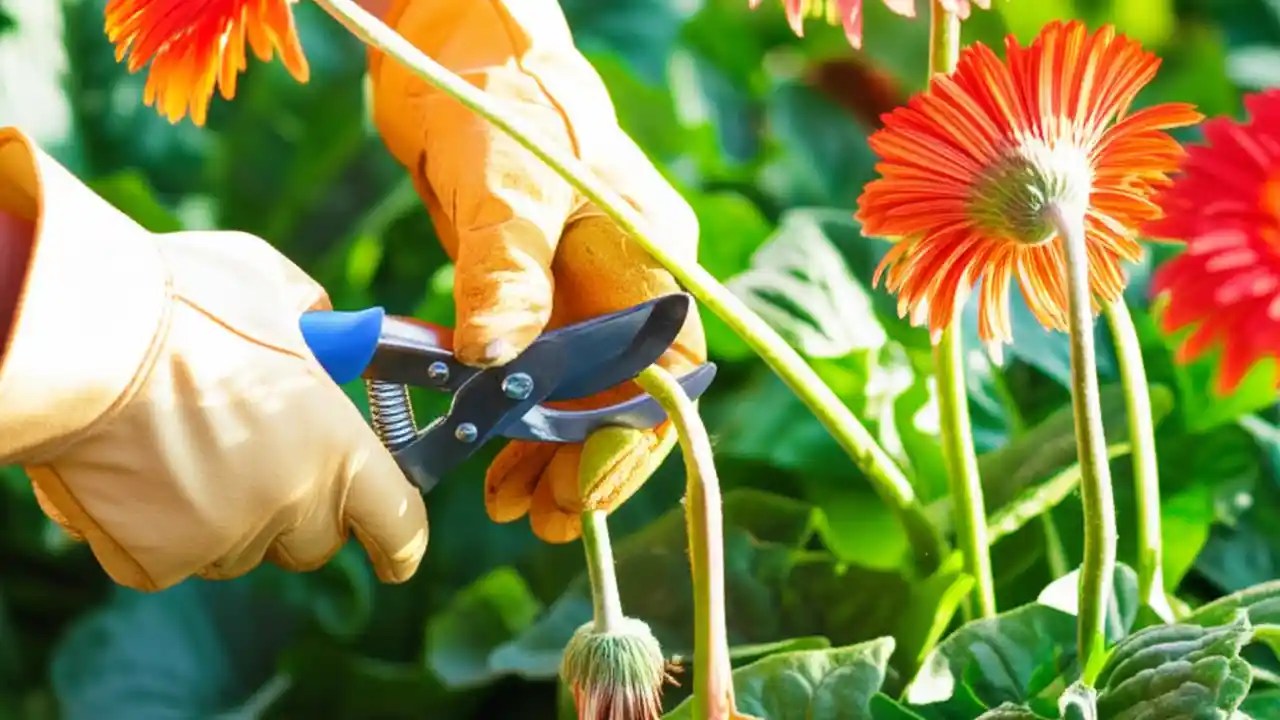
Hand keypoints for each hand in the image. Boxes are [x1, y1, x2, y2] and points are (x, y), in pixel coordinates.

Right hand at [0, 128, 427, 590]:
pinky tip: (138, 469)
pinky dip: (158, 526)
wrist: (77, 339)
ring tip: (181, 444)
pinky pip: (171, 556)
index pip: (396, 523)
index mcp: (337, 448)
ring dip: (227, 515)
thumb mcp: (276, 289)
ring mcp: (223, 540)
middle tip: (258, 455)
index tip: (399, 555)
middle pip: (313, 539)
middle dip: (297, 506)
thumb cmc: (181, 301)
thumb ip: (319, 325)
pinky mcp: (156, 561)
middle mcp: (290, 504)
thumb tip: (328, 333)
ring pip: (240, 548)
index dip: (400, 542)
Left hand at [366, 0, 705, 542]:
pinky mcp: (537, 293)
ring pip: (580, 398)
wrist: (463, 53)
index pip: (666, 375)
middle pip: (626, 399)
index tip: (578, 490)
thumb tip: (494, 363)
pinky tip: (489, 461)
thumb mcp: (504, 186)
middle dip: (584, 463)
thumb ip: (505, 272)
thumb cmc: (504, 101)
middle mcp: (629, 286)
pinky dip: (515, 421)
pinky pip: (538, 377)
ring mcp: (584, 292)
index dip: (629, 441)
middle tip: (536, 518)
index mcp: (652, 259)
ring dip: (546, 454)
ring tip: (506, 506)